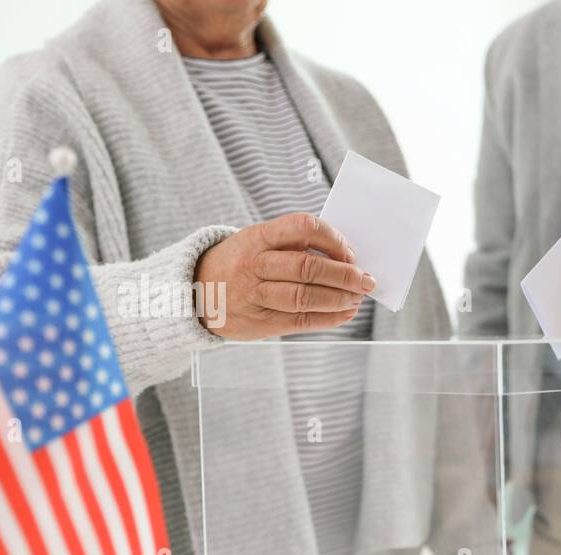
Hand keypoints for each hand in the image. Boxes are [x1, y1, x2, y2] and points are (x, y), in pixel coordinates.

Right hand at [193, 212, 375, 338]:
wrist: (194, 292)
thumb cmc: (240, 263)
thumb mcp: (257, 242)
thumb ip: (294, 245)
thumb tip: (346, 257)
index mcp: (257, 237)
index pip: (302, 227)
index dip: (333, 239)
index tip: (350, 251)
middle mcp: (255, 264)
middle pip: (308, 267)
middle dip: (345, 274)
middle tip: (366, 280)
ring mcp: (255, 295)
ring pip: (305, 296)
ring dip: (340, 298)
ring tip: (357, 297)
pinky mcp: (260, 322)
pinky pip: (301, 321)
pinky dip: (330, 318)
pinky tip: (345, 313)